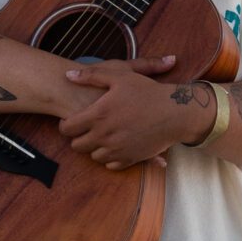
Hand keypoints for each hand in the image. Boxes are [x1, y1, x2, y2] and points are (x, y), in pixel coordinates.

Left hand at [57, 55, 196, 168]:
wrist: (175, 112)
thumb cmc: (148, 91)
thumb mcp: (120, 75)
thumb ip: (92, 75)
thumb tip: (68, 75)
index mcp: (98, 115)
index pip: (67, 128)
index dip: (66, 125)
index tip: (72, 120)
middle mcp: (104, 135)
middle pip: (77, 146)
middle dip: (78, 138)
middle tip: (87, 129)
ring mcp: (117, 149)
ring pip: (93, 156)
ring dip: (94, 148)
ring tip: (103, 136)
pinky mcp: (130, 159)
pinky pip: (110, 165)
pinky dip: (110, 157)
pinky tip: (116, 145)